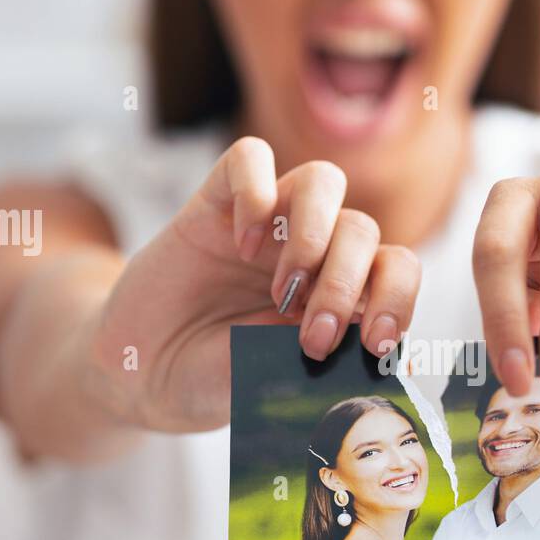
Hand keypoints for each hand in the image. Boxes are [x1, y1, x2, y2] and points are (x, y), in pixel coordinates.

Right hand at [89, 136, 419, 431]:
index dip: (398, 298)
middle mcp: (312, 253)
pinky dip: (255, 191)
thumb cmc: (214, 379)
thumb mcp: (270, 380)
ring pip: (322, 180)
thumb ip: (314, 357)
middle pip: (363, 229)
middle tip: (314, 337)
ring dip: (315, 234)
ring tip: (282, 290)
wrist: (141, 376)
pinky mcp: (215, 204)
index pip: (396, 269)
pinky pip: (249, 159)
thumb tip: (366, 346)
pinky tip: (241, 243)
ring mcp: (267, 224)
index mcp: (340, 295)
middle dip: (346, 284)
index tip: (374, 343)